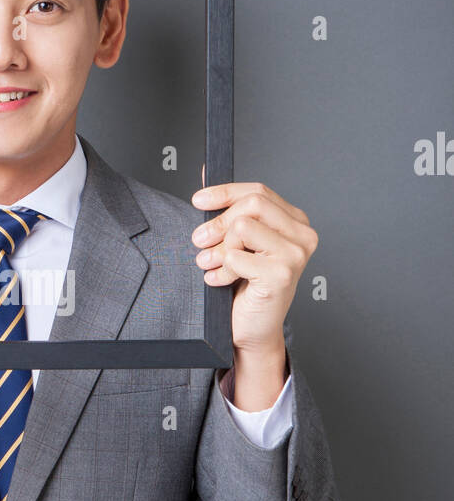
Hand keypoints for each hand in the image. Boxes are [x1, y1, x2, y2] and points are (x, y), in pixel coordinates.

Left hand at [190, 180, 317, 360]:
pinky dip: (221, 270)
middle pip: (252, 204)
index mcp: (295, 222)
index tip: (198, 200)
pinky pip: (236, 256)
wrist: (252, 331)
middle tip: (200, 241)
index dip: (225, 192)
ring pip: (243, 226)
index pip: (259, 192)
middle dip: (219, 222)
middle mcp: (303, 235)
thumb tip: (205, 170)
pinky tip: (220, 282)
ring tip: (211, 264)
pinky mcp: (282, 275)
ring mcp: (296, 255)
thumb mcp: (237, 241)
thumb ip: (228, 208)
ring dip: (218, 249)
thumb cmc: (245, 286)